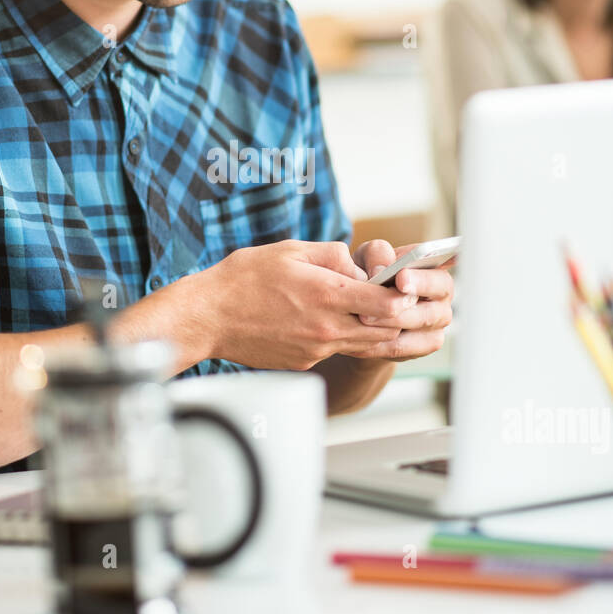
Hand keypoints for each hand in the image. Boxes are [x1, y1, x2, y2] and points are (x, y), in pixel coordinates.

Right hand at [196, 239, 431, 371]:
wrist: (209, 317)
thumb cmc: (244, 278)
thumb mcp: (291, 250)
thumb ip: (333, 255)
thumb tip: (360, 267)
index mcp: (327, 295)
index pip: (388, 304)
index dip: (403, 295)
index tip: (403, 285)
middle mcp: (326, 328)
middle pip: (385, 330)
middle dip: (394, 315)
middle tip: (390, 298)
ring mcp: (316, 350)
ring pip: (363, 344)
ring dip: (371, 328)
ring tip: (363, 309)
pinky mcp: (304, 363)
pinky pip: (334, 350)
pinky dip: (339, 337)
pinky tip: (323, 321)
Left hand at [347, 239, 454, 361]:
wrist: (365, 311)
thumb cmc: (369, 275)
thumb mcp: (367, 258)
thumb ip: (376, 254)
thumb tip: (381, 269)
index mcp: (433, 266)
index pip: (437, 270)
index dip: (421, 278)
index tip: (400, 279)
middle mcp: (442, 293)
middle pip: (434, 301)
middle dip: (404, 302)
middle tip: (377, 303)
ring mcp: (439, 319)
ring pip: (420, 323)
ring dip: (390, 322)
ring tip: (362, 318)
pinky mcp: (428, 343)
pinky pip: (407, 346)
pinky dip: (382, 343)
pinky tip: (362, 339)